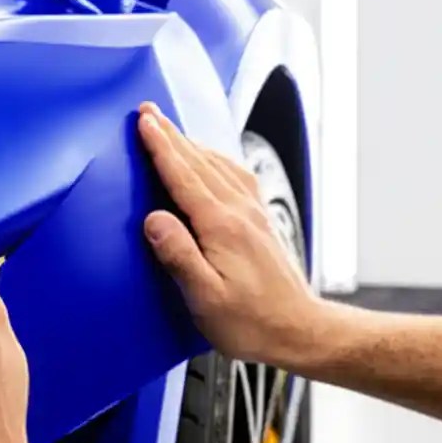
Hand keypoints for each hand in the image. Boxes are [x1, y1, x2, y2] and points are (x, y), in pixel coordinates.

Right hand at [136, 102, 337, 367]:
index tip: (143, 122)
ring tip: (170, 130)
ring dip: (190, 144)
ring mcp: (253, 214)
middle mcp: (240, 212)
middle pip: (199, 162)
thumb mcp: (205, 297)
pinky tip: (211, 160)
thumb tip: (153, 219)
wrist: (299, 331)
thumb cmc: (251, 322)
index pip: (183, 176)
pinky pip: (234, 177)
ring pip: (217, 165)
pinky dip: (215, 160)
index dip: (160, 147)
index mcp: (221, 226)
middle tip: (149, 111)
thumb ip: (178, 255)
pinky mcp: (260, 222)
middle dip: (171, 134)